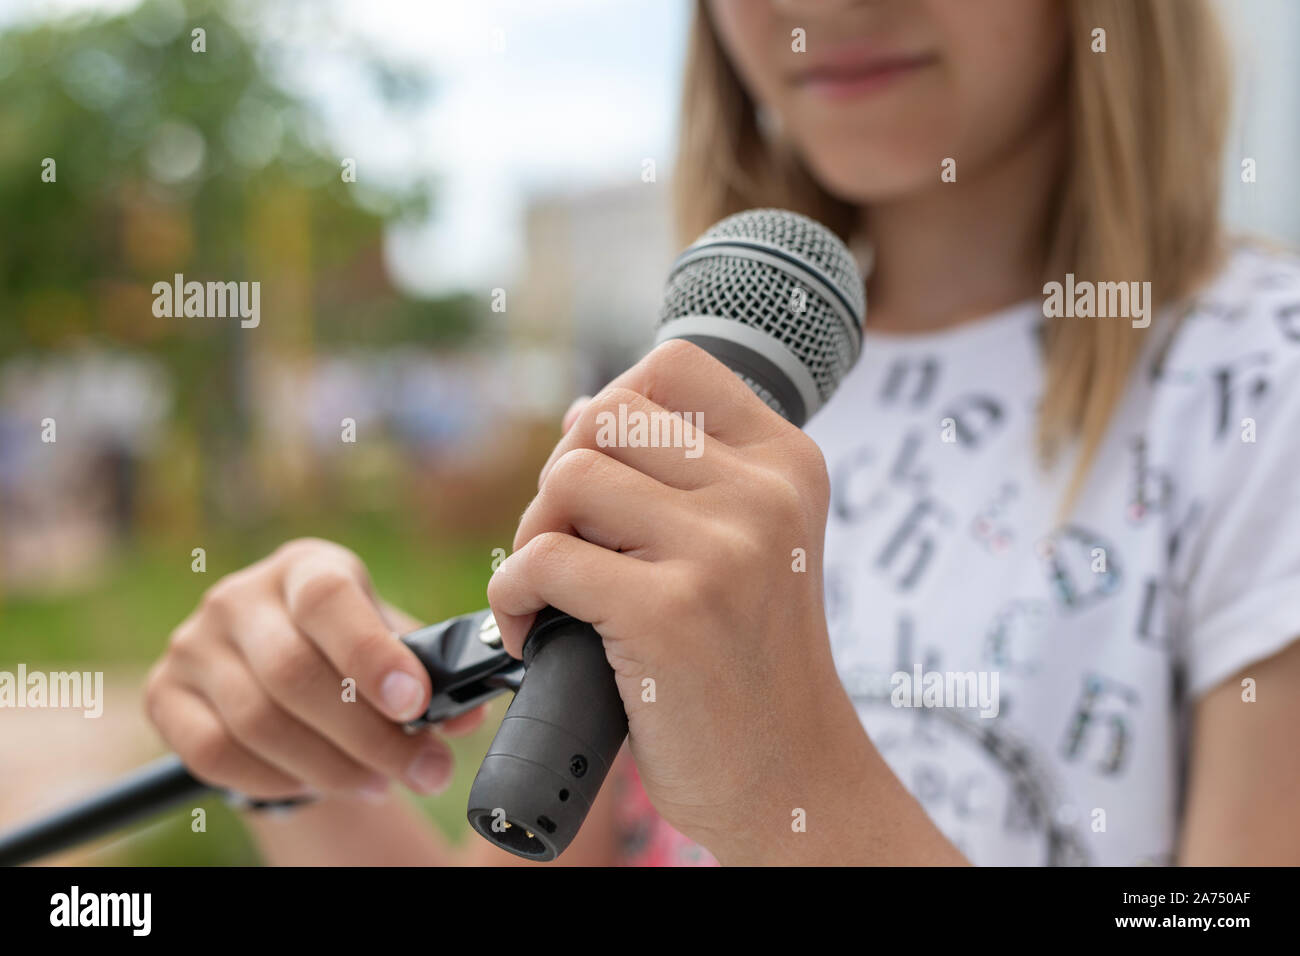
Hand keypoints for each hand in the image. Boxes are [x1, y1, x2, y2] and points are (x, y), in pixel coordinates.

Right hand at [145, 538, 484, 800]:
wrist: (278, 665)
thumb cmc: (350, 648)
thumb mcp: (392, 643)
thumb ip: (433, 671)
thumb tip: (468, 711)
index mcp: (305, 566)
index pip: (328, 600)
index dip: (372, 654)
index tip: (415, 703)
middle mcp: (240, 595)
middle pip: (293, 674)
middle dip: (369, 736)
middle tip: (424, 771)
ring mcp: (193, 644)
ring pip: (258, 723)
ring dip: (331, 768)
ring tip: (381, 783)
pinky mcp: (164, 694)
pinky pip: (214, 754)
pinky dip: (275, 780)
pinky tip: (317, 785)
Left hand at [487, 340, 864, 861]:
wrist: (789, 776)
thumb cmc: (748, 659)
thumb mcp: (751, 543)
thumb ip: (684, 472)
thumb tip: (581, 409)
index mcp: (788, 462)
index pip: (671, 367)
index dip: (612, 408)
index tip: (608, 479)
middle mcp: (765, 493)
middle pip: (604, 417)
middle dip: (563, 478)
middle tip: (572, 545)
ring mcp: (723, 550)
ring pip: (568, 478)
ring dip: (534, 535)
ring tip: (553, 592)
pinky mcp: (670, 613)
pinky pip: (542, 560)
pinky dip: (513, 597)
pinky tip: (536, 633)